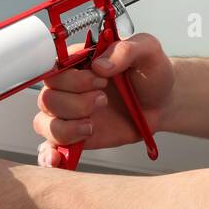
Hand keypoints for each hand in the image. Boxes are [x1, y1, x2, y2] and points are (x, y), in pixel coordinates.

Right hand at [33, 32, 174, 166]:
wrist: (162, 103)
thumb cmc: (151, 73)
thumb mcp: (147, 51)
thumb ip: (125, 50)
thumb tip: (100, 65)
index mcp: (79, 62)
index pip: (55, 70)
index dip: (73, 79)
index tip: (101, 81)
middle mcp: (69, 87)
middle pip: (47, 98)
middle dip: (76, 103)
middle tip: (103, 100)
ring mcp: (70, 113)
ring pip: (45, 123)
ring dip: (67, 128)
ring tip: (92, 125)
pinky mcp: (76, 135)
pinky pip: (52, 146)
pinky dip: (50, 154)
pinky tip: (58, 159)